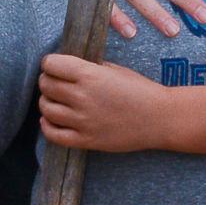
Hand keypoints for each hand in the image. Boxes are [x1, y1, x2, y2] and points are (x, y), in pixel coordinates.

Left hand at [37, 54, 165, 152]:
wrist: (160, 118)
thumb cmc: (140, 90)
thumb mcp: (114, 69)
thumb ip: (88, 67)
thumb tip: (66, 66)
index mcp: (89, 74)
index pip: (50, 64)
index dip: (50, 63)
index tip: (55, 66)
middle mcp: (82, 97)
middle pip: (45, 85)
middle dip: (47, 81)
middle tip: (56, 82)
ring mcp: (83, 121)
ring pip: (46, 109)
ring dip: (47, 102)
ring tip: (56, 100)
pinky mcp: (86, 140)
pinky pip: (54, 135)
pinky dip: (47, 126)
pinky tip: (51, 120)